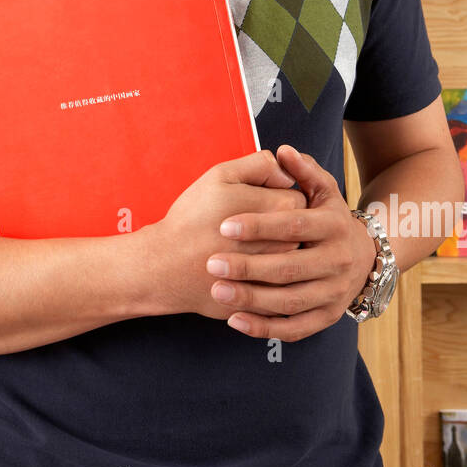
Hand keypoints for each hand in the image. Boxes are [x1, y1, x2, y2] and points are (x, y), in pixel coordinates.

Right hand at [141, 149, 306, 321]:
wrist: (166, 267)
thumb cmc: (191, 219)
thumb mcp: (220, 176)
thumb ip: (260, 165)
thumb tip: (285, 174)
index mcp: (278, 209)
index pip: (300, 199)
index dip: (276, 197)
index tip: (254, 203)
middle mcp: (286, 244)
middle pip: (299, 231)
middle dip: (278, 226)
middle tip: (247, 227)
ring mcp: (278, 276)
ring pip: (290, 259)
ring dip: (275, 252)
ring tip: (242, 249)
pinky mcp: (268, 302)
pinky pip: (280, 286)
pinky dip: (266, 279)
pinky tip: (243, 271)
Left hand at [204, 143, 377, 340]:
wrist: (365, 258)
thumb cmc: (330, 220)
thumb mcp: (323, 191)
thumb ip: (303, 170)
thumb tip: (282, 151)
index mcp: (334, 226)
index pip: (294, 225)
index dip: (260, 226)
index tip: (225, 225)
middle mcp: (338, 261)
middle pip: (290, 267)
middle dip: (248, 266)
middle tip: (212, 262)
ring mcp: (335, 293)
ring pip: (290, 301)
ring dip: (251, 298)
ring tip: (217, 290)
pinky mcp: (327, 317)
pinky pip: (295, 328)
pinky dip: (265, 328)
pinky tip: (234, 320)